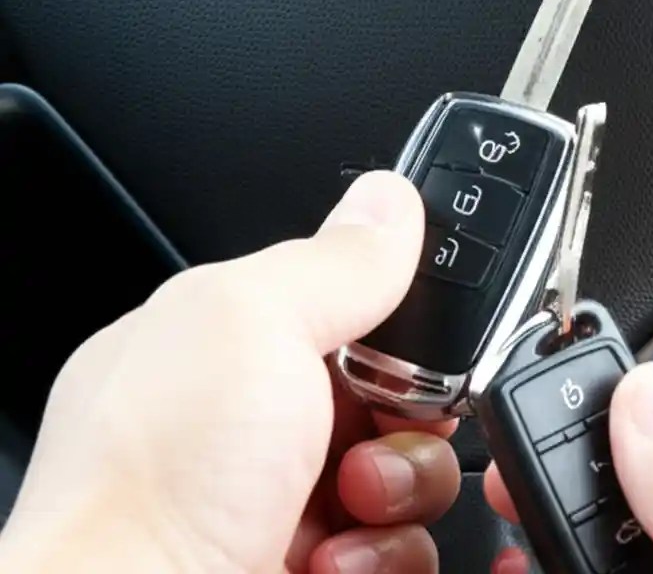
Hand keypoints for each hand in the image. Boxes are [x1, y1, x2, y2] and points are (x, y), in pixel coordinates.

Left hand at [0, 172, 460, 572]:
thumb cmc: (150, 489)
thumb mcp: (250, 326)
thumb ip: (333, 261)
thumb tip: (390, 201)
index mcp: (228, 347)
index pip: (349, 306)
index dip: (400, 322)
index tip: (417, 339)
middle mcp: (256, 426)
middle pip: (399, 393)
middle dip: (409, 415)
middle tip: (366, 430)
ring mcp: (286, 503)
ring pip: (415, 474)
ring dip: (401, 491)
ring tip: (344, 508)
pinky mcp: (319, 566)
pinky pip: (407, 547)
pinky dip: (388, 555)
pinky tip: (331, 558)